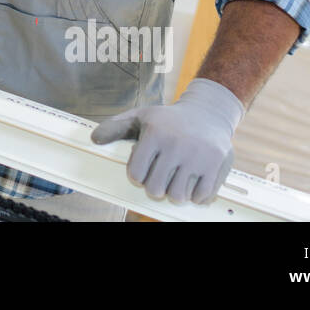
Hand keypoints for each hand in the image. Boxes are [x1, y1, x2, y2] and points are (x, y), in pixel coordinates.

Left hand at [89, 77, 244, 204]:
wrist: (209, 112)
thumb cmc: (168, 119)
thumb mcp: (141, 116)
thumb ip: (115, 127)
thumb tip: (94, 138)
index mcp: (155, 133)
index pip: (136, 174)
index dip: (137, 176)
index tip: (143, 169)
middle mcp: (176, 145)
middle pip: (156, 188)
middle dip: (155, 186)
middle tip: (160, 176)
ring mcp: (198, 156)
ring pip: (177, 195)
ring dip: (175, 192)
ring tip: (176, 178)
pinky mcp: (216, 165)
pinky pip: (199, 196)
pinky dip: (194, 194)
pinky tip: (192, 180)